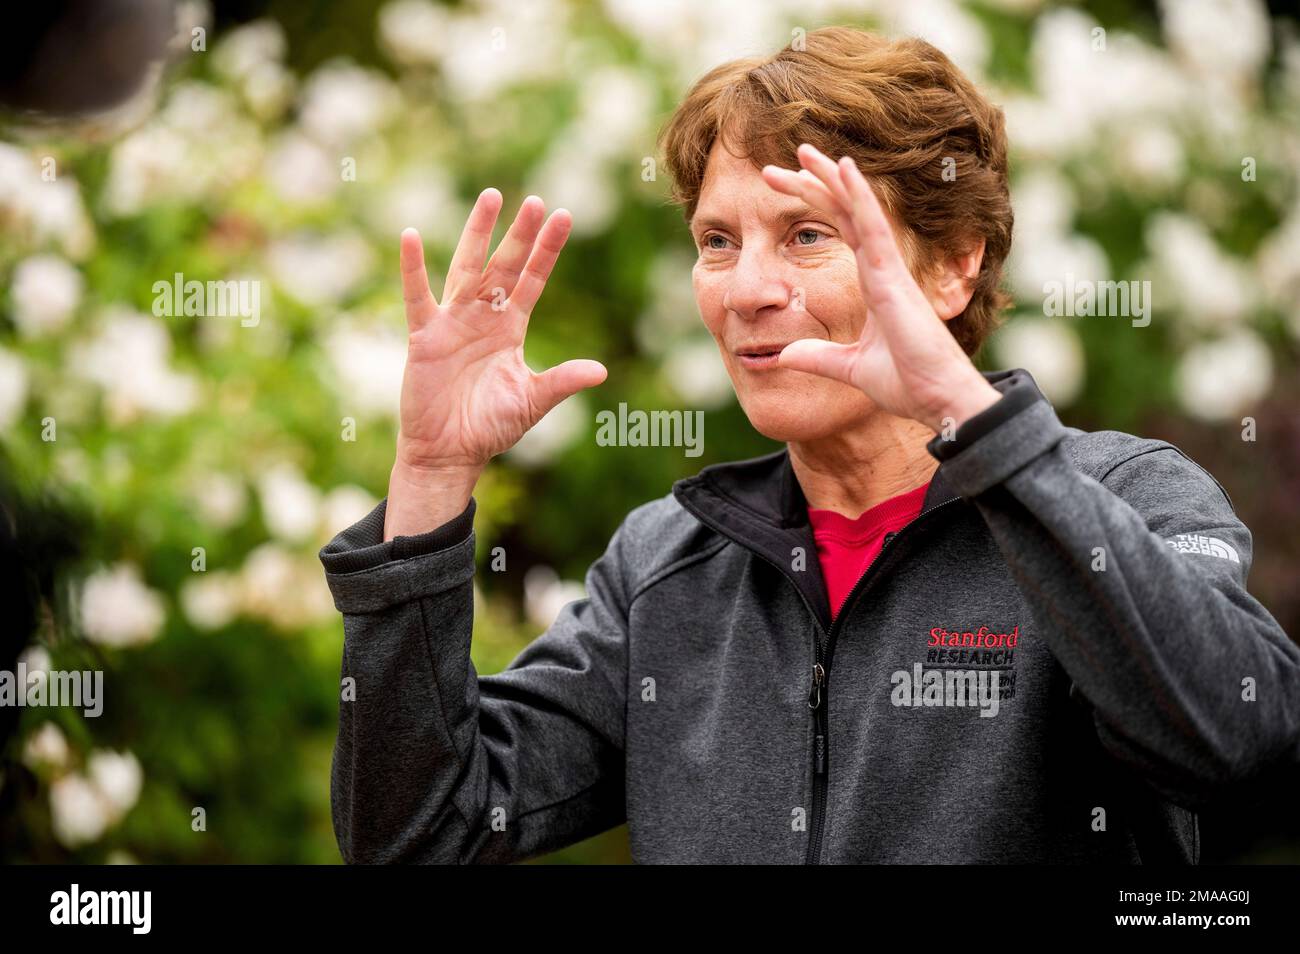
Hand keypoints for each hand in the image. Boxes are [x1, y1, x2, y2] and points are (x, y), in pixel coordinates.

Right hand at [385, 190, 606, 537]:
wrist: (450, 453)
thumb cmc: (489, 427)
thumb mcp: (531, 401)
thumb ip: (561, 382)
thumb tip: (601, 371)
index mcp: (510, 328)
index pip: (533, 280)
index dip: (548, 250)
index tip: (564, 216)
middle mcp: (483, 317)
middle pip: (505, 266)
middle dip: (521, 235)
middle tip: (537, 200)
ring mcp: (453, 322)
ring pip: (467, 269)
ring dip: (478, 234)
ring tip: (491, 198)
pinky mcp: (424, 336)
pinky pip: (418, 296)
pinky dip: (413, 268)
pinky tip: (411, 236)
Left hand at [760, 144, 998, 433]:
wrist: (937, 400)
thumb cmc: (909, 383)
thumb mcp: (850, 368)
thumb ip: (818, 357)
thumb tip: (783, 355)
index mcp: (874, 284)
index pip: (840, 231)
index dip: (813, 207)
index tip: (781, 189)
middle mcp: (882, 269)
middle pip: (844, 213)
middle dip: (811, 186)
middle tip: (774, 168)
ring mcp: (889, 269)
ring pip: (858, 210)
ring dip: (830, 178)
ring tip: (803, 151)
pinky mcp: (893, 278)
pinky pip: (873, 228)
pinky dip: (859, 196)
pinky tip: (842, 168)